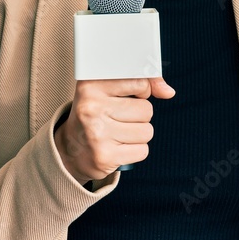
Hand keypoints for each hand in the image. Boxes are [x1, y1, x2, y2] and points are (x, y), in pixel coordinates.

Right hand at [53, 77, 175, 184]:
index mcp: (90, 85)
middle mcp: (91, 107)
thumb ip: (141, 83)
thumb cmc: (96, 114)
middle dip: (139, 116)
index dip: (142, 91)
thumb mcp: (109, 91)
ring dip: (139, 134)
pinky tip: (118, 147)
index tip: (131, 96)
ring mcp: (97, 133)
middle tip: (119, 118)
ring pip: (147, 131)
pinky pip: (142, 151)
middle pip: (146, 109)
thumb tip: (169, 92)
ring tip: (118, 133)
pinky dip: (135, 151)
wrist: (69, 149)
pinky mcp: (104, 156)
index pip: (140, 82)